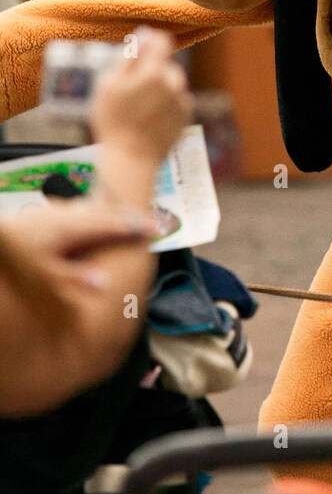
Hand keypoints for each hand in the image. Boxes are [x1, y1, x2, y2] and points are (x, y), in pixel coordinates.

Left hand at [0, 198, 156, 293]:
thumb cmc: (15, 261)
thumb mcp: (42, 275)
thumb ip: (74, 279)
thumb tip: (104, 284)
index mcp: (65, 228)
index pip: (108, 224)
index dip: (133, 226)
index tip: (154, 229)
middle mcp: (59, 215)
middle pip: (101, 211)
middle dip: (126, 216)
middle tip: (148, 221)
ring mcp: (48, 213)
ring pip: (86, 209)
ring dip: (108, 213)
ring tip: (126, 218)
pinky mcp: (38, 216)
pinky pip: (74, 211)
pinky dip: (90, 215)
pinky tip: (90, 219)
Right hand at [91, 27, 192, 164]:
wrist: (131, 158)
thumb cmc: (114, 121)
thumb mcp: (109, 85)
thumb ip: (129, 57)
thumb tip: (144, 36)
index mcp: (154, 71)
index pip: (162, 41)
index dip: (151, 42)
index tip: (140, 51)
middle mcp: (174, 83)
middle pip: (165, 64)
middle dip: (151, 71)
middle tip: (131, 91)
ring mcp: (182, 100)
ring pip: (172, 82)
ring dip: (160, 87)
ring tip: (140, 108)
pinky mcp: (186, 115)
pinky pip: (177, 100)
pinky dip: (166, 103)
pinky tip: (150, 118)